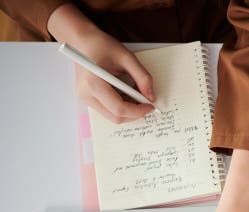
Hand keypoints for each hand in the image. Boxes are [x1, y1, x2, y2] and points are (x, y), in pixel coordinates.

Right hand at [47, 4, 155, 123]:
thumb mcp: (127, 58)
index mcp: (94, 83)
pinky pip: (108, 110)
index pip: (119, 108)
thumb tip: (151, 97)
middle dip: (134, 113)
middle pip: (116, 117)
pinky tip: (126, 93)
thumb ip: (142, 77)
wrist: (81, 41)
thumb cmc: (101, 45)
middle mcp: (86, 95)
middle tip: (146, 102)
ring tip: (135, 94)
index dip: (138, 111)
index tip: (151, 106)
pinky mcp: (88, 99)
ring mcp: (85, 98)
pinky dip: (121, 106)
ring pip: (112, 116)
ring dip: (128, 110)